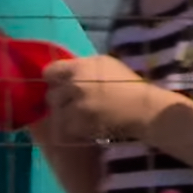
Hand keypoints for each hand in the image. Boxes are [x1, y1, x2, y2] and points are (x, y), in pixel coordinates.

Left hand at [44, 55, 171, 144]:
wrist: (142, 108)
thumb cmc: (128, 84)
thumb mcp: (106, 64)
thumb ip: (84, 66)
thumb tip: (68, 71)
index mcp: (80, 67)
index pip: (50, 71)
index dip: (53, 79)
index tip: (59, 84)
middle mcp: (74, 84)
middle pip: (51, 94)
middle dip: (60, 100)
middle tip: (72, 104)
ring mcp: (75, 105)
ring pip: (57, 113)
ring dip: (65, 115)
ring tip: (79, 117)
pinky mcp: (78, 124)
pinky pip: (65, 127)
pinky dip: (72, 128)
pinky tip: (84, 127)